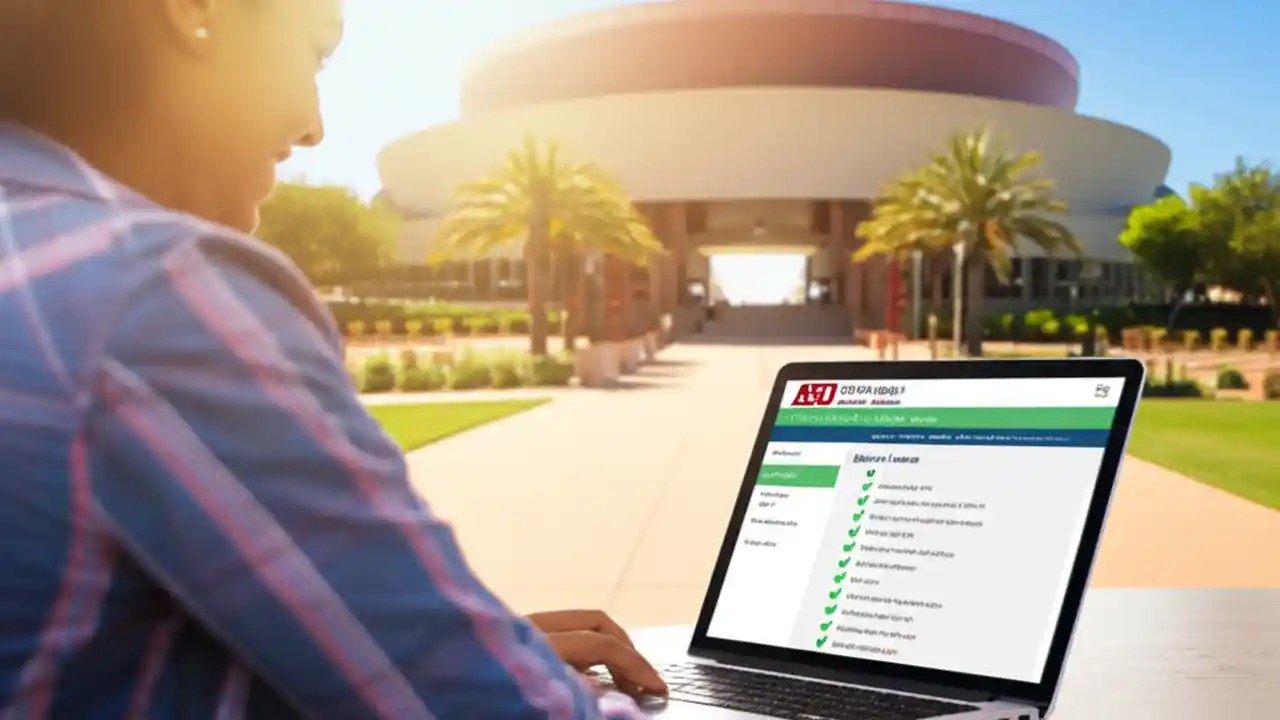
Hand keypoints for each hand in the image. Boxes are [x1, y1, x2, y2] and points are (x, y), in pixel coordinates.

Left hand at [527, 609, 667, 696]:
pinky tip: (592, 676)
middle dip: (627, 649)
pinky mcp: (514, 641)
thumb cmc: (487, 712)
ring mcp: (520, 630)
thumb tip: (620, 695)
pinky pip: (561, 635)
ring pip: (578, 625)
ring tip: (623, 681)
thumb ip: (585, 693)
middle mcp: (529, 628)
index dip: (635, 665)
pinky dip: (584, 651)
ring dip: (607, 648)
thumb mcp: (551, 697)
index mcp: (537, 643)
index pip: (601, 643)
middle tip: (645, 680)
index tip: (657, 686)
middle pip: (594, 622)